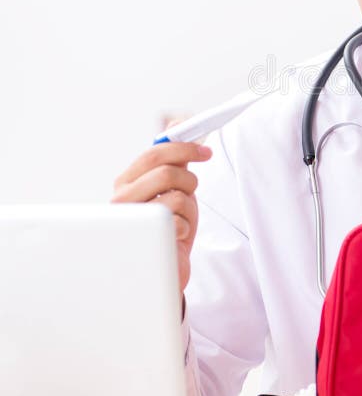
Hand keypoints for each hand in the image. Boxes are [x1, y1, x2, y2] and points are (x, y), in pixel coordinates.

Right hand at [112, 141, 211, 293]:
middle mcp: (121, 199)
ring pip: (177, 196)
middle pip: (167, 171)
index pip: (154, 153)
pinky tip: (174, 238)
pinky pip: (179, 222)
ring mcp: (130, 221)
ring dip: (188, 209)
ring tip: (179, 220)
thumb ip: (173, 160)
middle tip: (190, 193)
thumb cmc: (167, 227)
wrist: (163, 268)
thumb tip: (174, 127)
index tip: (206, 152)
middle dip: (189, 181)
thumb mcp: (172, 188)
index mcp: (126, 182)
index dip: (185, 148)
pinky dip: (185, 228)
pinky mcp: (142, 241)